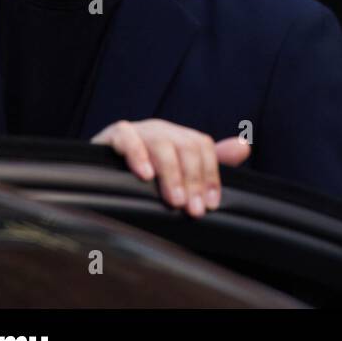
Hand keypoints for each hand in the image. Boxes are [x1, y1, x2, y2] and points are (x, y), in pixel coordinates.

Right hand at [91, 119, 250, 218]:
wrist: (96, 173)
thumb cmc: (142, 176)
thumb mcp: (178, 172)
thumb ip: (210, 162)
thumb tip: (244, 147)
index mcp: (179, 137)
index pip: (203, 147)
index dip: (210, 175)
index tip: (211, 204)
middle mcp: (161, 130)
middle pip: (186, 147)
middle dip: (193, 180)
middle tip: (193, 210)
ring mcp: (138, 131)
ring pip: (161, 144)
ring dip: (171, 174)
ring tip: (174, 200)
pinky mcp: (112, 135)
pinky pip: (126, 137)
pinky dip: (137, 154)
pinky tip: (144, 175)